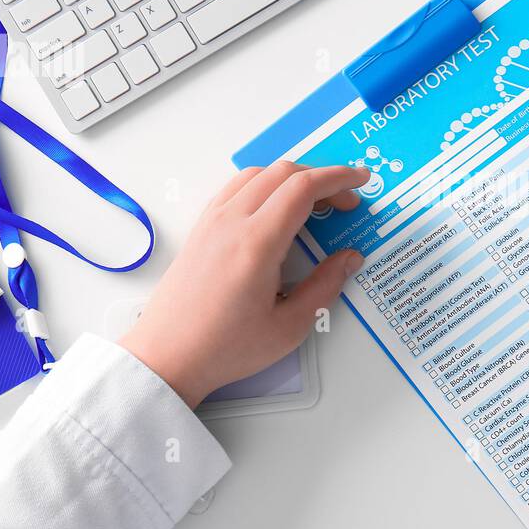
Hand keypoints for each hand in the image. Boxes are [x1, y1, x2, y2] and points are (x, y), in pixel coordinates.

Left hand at [121, 163, 367, 407]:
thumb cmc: (225, 348)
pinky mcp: (201, 228)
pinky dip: (265, 184)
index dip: (338, 178)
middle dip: (321, 177)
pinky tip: (276, 207)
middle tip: (345, 202)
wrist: (167, 356)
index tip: (360, 182)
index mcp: (257, 244)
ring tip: (313, 202)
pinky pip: (236, 187)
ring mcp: (212, 221)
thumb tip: (349, 258)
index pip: (303, 188)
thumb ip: (325, 286)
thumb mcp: (289, 327)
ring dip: (291, 177)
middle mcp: (231, 222)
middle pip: (282, 172)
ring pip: (257, 173)